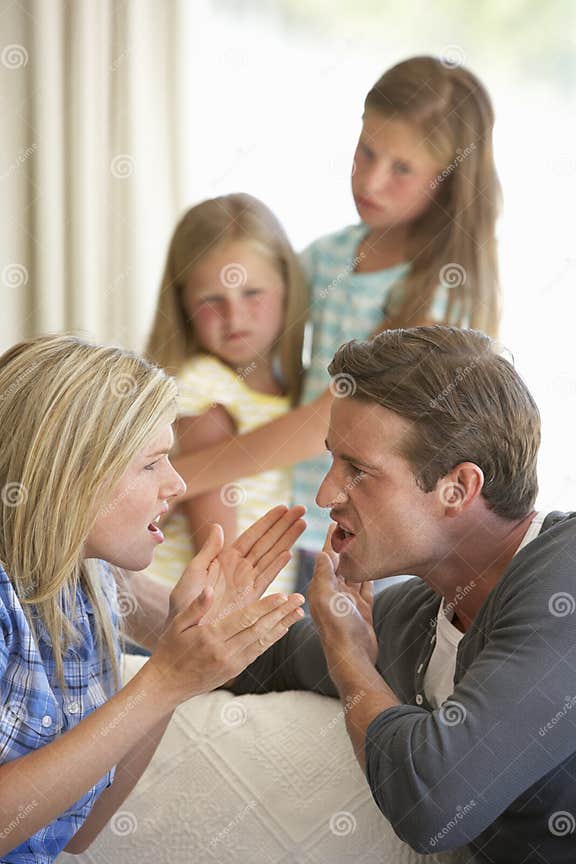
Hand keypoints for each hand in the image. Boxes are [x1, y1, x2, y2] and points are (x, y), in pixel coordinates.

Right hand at [146, 586, 304, 707]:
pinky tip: (283, 629)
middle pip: (260, 629)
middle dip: (282, 613)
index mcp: (211, 637)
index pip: (244, 619)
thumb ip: (196, 606)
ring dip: (283, 626)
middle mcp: (225, 652)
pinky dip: (272, 639)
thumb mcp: (177, 624)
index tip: (283, 595)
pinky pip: (258, 652)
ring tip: (299, 613)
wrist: (167, 684)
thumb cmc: (170, 649)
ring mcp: (232, 663)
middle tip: (300, 599)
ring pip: (263, 641)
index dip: (266, 607)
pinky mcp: (235, 670)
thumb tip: (210, 589)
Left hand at [168, 505, 305, 624]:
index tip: (283, 508)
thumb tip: (217, 526)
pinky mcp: (251, 599)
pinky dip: (277, 567)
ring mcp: (247, 583)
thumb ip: (208, 550)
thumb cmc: (183, 603)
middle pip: (267, 542)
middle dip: (284, 526)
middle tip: (301, 510)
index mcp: (226, 559)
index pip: (252, 535)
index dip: (268, 522)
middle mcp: (240, 569)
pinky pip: (266, 579)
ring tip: (303, 524)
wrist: (184, 632)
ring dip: (287, 540)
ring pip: (271, 556)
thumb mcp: (193, 572)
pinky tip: (289, 554)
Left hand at [308, 526, 377, 666]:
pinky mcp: (362, 609)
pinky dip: (369, 576)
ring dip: (358, 559)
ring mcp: (348, 601)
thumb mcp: (325, 597)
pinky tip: (373, 564)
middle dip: (345, 546)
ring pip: (354, 574)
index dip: (330, 540)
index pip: (326, 558)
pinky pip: (366, 587)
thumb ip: (323, 574)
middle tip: (355, 526)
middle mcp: (333, 592)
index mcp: (320, 587)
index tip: (336, 521)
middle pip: (340, 563)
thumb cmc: (336, 628)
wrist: (353, 657)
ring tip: (366, 541)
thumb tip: (323, 553)